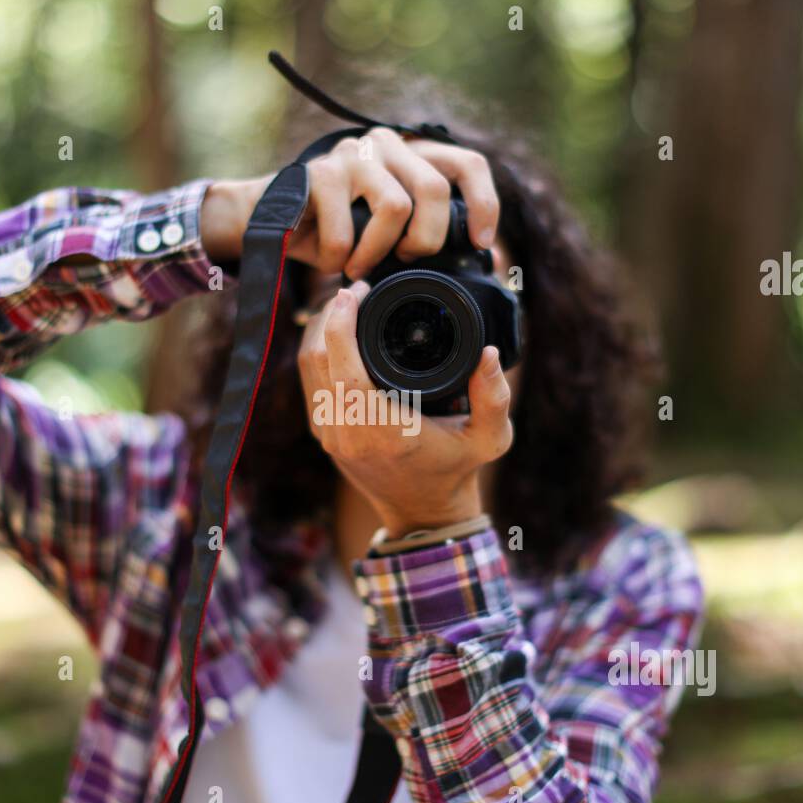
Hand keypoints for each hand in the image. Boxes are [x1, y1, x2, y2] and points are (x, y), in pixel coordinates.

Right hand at [199, 127, 499, 277]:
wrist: (267, 218)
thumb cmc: (337, 230)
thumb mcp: (388, 228)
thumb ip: (426, 228)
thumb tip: (487, 258)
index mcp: (412, 154)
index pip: (468, 164)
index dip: (483, 204)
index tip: (480, 244)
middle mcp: (387, 144)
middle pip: (434, 190)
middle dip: (426, 241)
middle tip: (404, 261)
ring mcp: (354, 154)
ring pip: (395, 207)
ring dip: (378, 252)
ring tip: (359, 266)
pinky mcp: (320, 172)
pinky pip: (347, 231)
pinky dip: (339, 259)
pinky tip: (330, 261)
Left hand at [297, 280, 513, 538]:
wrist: (423, 512)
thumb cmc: (456, 472)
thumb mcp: (490, 439)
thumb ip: (494, 397)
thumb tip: (488, 352)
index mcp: (383, 433)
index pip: (345, 368)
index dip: (342, 323)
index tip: (356, 291)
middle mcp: (347, 435)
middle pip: (317, 360)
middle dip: (329, 316)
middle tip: (354, 289)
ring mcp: (329, 436)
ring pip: (308, 369)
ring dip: (320, 330)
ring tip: (345, 304)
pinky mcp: (324, 433)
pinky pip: (310, 383)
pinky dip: (320, 352)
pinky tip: (337, 333)